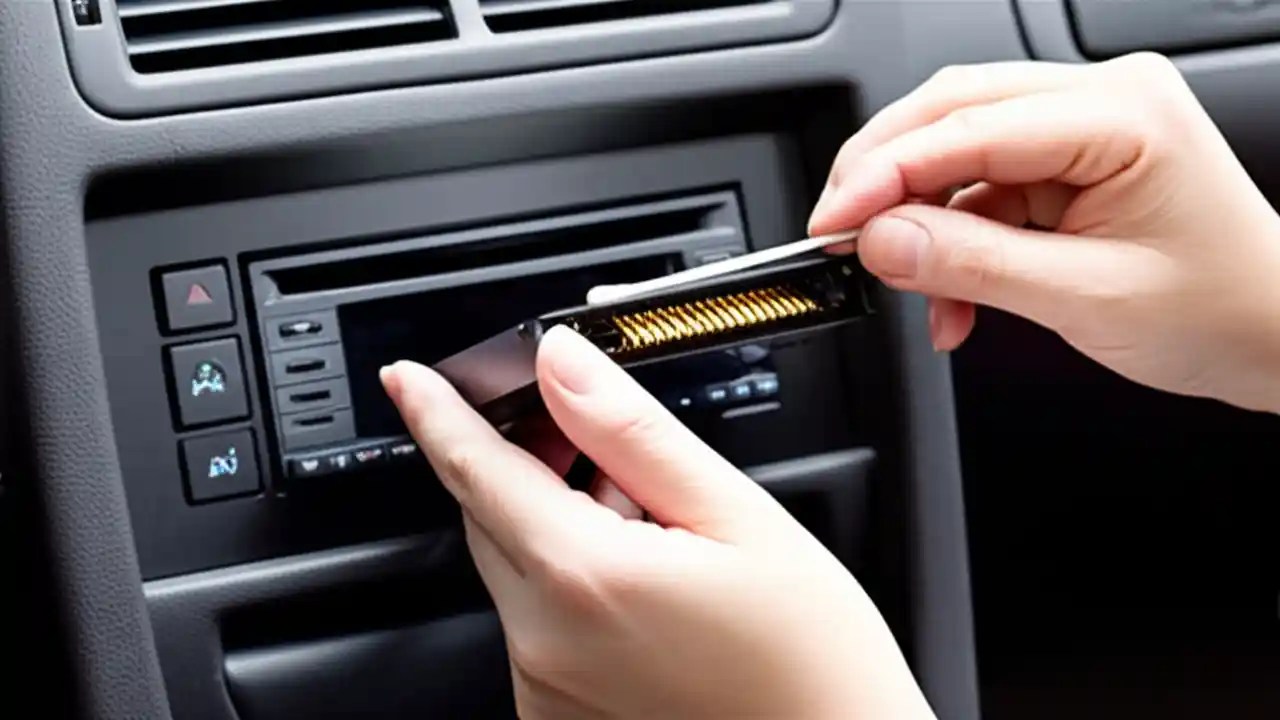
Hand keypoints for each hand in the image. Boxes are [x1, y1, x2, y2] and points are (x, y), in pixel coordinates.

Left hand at [381, 327, 934, 719]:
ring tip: (649, 521)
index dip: (435, 412)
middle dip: (525, 460)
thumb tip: (564, 362)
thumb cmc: (809, 660)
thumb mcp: (735, 516)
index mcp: (585, 577)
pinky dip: (568, 585)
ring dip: (555, 524)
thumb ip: (631, 430)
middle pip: (492, 515)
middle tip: (589, 433)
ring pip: (516, 569)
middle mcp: (546, 642)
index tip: (410, 378)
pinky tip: (639, 581)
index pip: (474, 469)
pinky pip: (536, 626)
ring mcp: (547, 691)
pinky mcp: (558, 719)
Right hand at [809, 52, 1279, 414]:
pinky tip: (949, 295)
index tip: (831, 221)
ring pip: (956, 150)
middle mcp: (1101, 100)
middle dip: (884, 178)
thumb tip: (881, 240)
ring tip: (904, 282)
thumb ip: (972, 264)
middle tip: (836, 234)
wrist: (1274, 335)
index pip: (968, 127)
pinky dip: (951, 240)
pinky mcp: (1065, 162)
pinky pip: (980, 188)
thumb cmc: (1219, 310)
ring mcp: (1082, 127)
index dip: (884, 173)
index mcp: (1121, 113)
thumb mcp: (1086, 297)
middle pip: (950, 114)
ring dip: (917, 218)